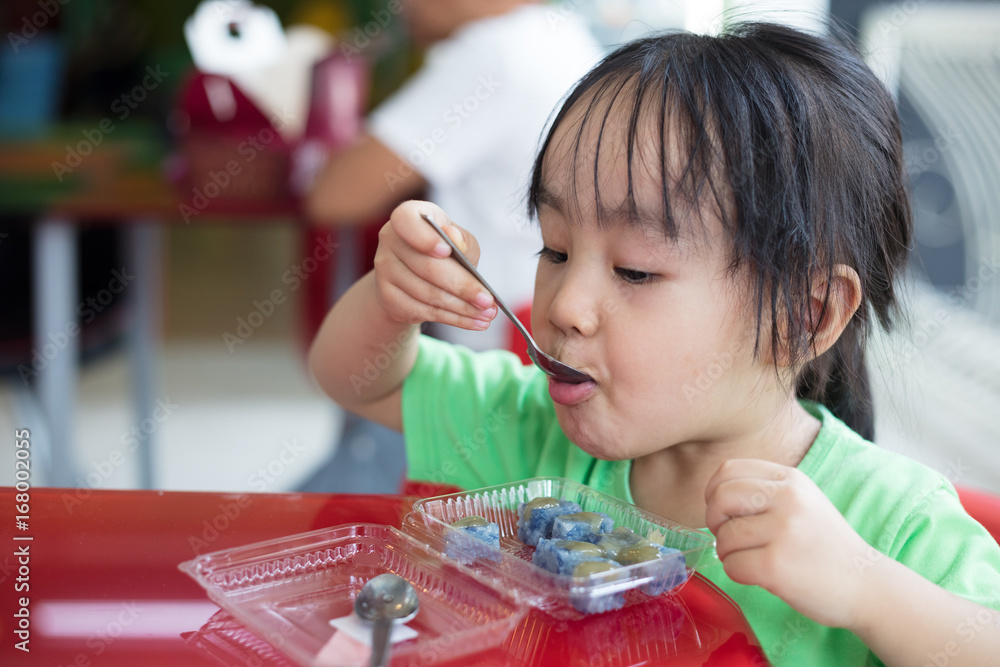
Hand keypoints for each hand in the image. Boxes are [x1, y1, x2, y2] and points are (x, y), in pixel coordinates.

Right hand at [373, 200, 497, 329]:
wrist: (414, 275)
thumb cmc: (443, 252)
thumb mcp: (459, 242)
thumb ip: (461, 241)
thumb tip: (454, 238)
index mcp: (407, 216)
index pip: (406, 221)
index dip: (425, 237)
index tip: (447, 251)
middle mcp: (390, 240)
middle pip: (426, 267)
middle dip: (462, 286)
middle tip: (487, 300)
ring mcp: (385, 270)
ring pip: (427, 294)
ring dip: (461, 308)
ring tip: (486, 314)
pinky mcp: (388, 297)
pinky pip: (423, 311)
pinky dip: (453, 319)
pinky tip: (473, 322)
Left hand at [704, 459, 874, 628]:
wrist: (866, 584)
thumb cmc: (824, 545)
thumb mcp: (802, 501)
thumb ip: (764, 490)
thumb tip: (714, 493)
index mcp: (790, 479)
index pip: (728, 470)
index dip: (714, 492)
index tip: (723, 511)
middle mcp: (787, 499)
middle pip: (720, 498)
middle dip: (714, 521)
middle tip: (729, 536)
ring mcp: (782, 531)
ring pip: (723, 535)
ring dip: (727, 552)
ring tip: (749, 557)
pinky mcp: (775, 565)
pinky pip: (731, 565)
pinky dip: (736, 573)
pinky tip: (757, 575)